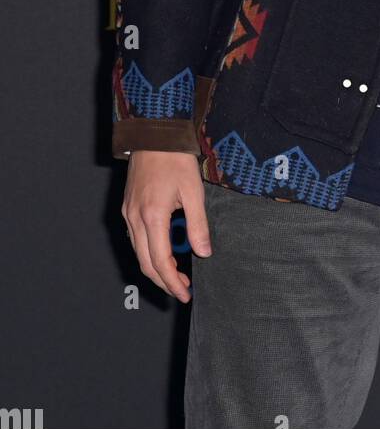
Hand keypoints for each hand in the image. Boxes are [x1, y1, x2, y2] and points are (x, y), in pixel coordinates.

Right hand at [122, 151, 211, 301]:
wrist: (154, 134)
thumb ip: (197, 224)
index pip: (160, 262)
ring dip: (156, 267)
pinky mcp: (127, 207)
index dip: (173, 283)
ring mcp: (128, 213)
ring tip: (177, 274)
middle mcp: (135, 218)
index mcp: (152, 216)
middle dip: (163, 281)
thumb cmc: (175, 158)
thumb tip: (203, 252)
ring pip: (138, 252)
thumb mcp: (194, 191)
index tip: (185, 294)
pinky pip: (136, 238)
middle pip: (145, 263)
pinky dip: (148, 252)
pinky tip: (163, 252)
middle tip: (182, 290)